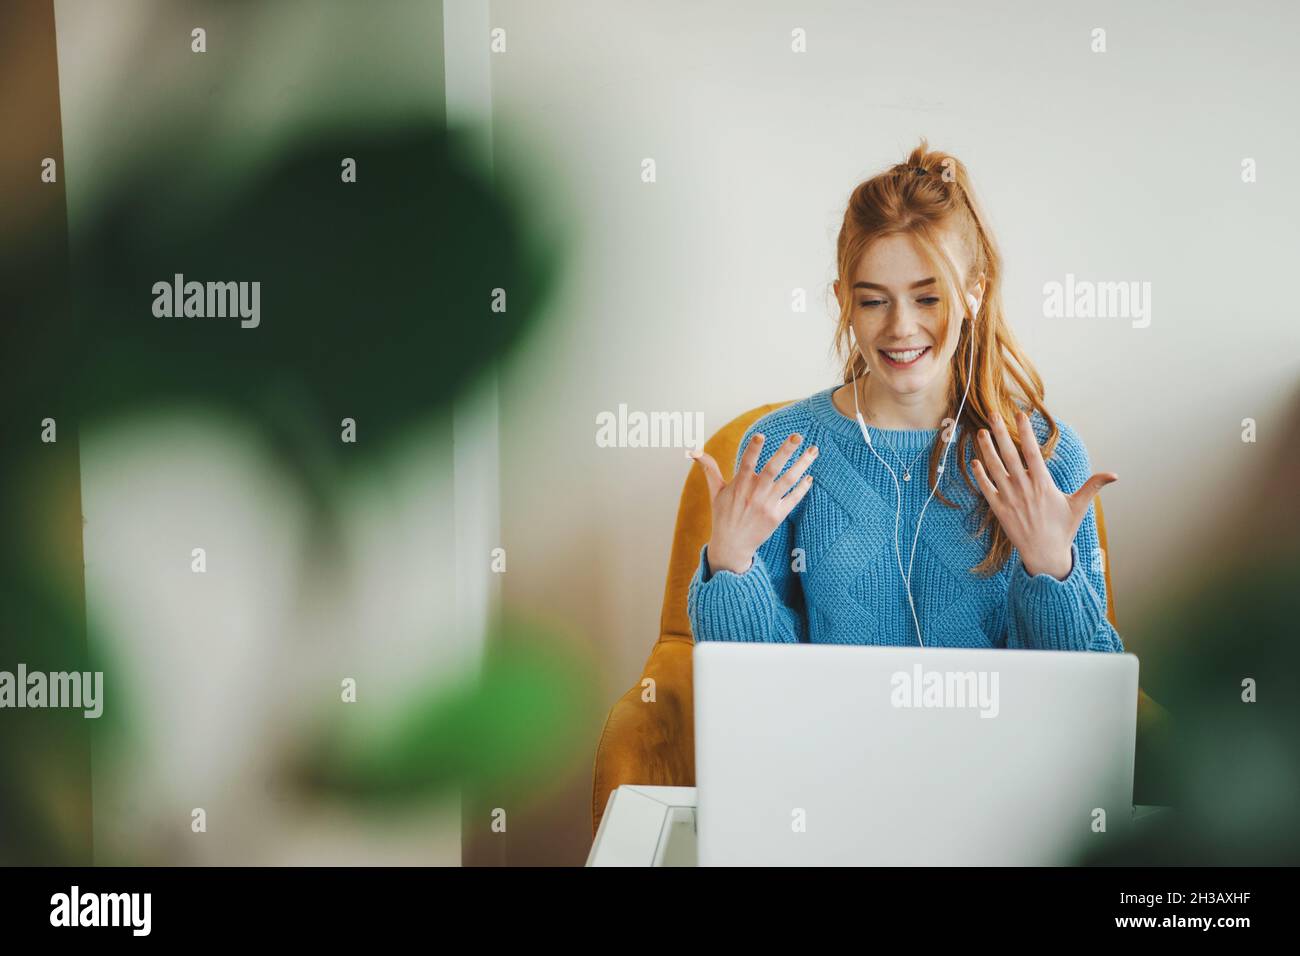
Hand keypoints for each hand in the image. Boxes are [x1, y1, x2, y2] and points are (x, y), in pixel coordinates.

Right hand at [689, 432, 816, 573]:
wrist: (732, 546)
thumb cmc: (723, 516)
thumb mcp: (715, 492)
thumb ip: (709, 469)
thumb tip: (693, 451)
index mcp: (739, 486)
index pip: (746, 463)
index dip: (753, 449)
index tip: (760, 435)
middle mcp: (754, 494)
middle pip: (772, 469)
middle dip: (786, 451)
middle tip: (798, 435)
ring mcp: (767, 505)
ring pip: (787, 481)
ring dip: (801, 465)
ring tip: (814, 451)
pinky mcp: (777, 517)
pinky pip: (793, 499)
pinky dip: (802, 488)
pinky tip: (810, 477)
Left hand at [970, 410, 1116, 579]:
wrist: (1045, 554)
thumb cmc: (1063, 529)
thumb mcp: (1079, 506)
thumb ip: (1093, 486)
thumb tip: (1115, 475)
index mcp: (1043, 484)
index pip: (1033, 452)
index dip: (1026, 432)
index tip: (1020, 415)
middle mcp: (1024, 488)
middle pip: (1010, 455)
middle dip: (1000, 433)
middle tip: (992, 414)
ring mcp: (1009, 498)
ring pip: (995, 468)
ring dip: (987, 449)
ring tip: (980, 432)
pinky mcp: (998, 510)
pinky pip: (986, 489)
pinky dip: (980, 475)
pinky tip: (974, 461)